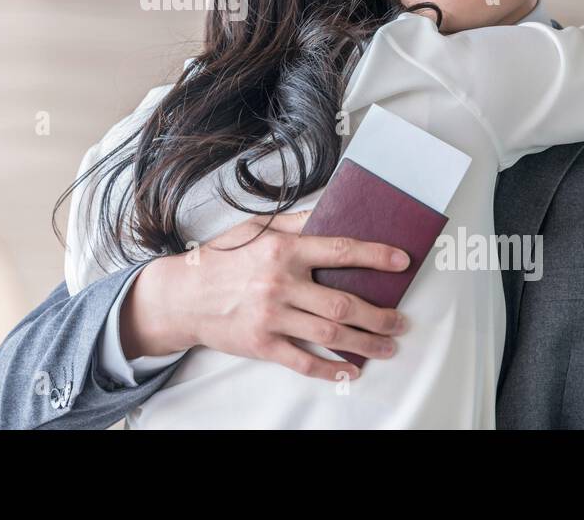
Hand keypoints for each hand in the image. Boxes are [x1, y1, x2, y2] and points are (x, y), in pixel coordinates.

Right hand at [121, 209, 409, 380]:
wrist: (181, 295)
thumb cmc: (221, 259)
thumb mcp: (255, 229)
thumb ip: (294, 222)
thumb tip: (329, 213)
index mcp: (282, 250)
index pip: (340, 250)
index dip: (375, 256)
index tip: (402, 262)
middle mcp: (280, 283)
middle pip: (343, 302)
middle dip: (380, 314)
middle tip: (400, 319)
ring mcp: (271, 316)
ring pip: (331, 333)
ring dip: (366, 342)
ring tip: (388, 345)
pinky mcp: (262, 343)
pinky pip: (304, 360)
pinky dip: (331, 369)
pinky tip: (350, 370)